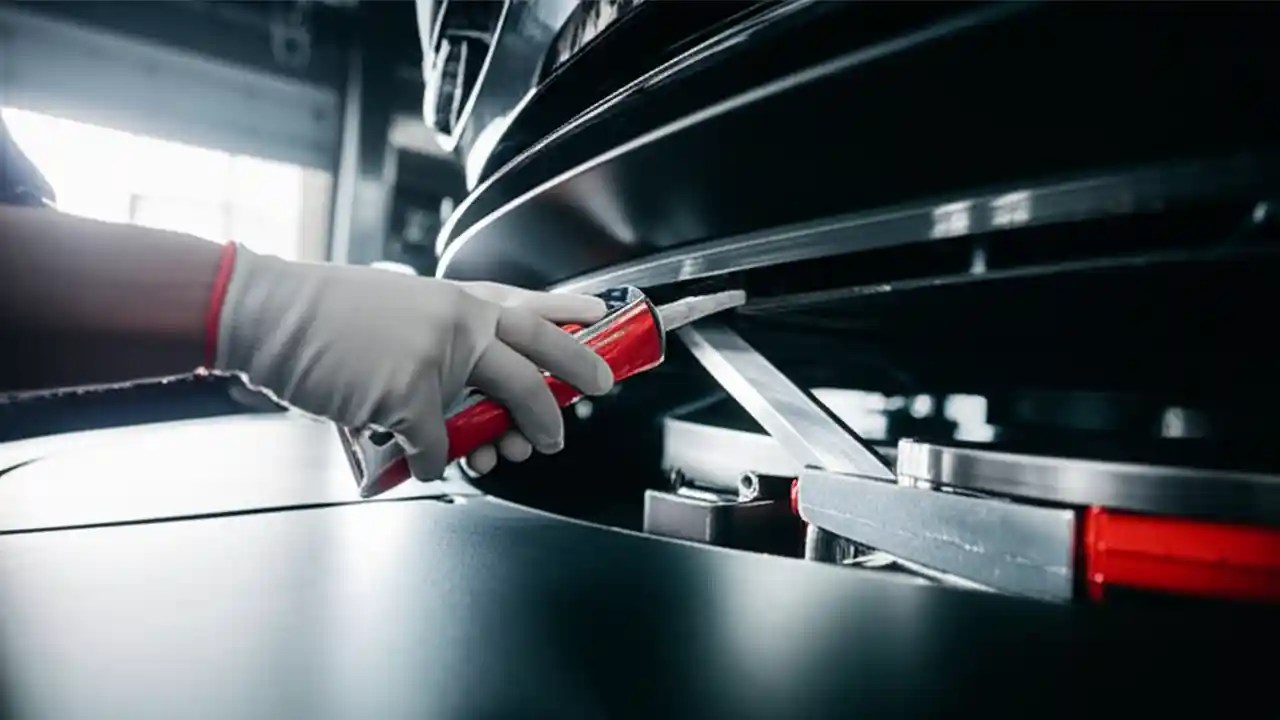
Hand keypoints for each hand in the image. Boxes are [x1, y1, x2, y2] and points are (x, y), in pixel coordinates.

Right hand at [214, 247, 613, 479]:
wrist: (270, 315)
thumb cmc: (324, 316)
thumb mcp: (397, 307)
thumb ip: (440, 340)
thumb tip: (471, 387)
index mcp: (455, 298)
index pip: (530, 305)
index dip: (571, 314)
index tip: (604, 319)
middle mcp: (458, 323)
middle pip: (538, 360)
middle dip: (566, 393)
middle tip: (579, 412)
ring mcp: (439, 359)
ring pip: (502, 410)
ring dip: (512, 439)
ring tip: (512, 451)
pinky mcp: (410, 397)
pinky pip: (439, 448)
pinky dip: (432, 462)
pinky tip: (426, 461)